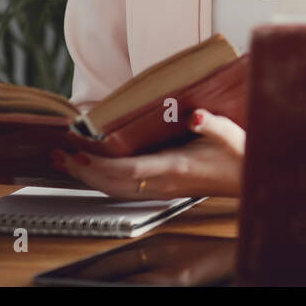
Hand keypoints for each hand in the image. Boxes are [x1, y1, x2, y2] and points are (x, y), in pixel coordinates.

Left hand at [53, 109, 244, 199]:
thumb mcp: (229, 134)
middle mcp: (162, 183)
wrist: (247, 178)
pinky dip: (102, 179)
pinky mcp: (161, 188)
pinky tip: (93, 170)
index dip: (101, 164)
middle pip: (112, 184)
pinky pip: (123, 188)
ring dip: (88, 177)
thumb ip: (211, 124)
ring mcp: (160, 188)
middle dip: (82, 171)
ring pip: (114, 189)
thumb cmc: (238, 154)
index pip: (129, 170)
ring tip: (66, 161)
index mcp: (175, 168)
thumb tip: (195, 116)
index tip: (79, 153)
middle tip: (58, 154)